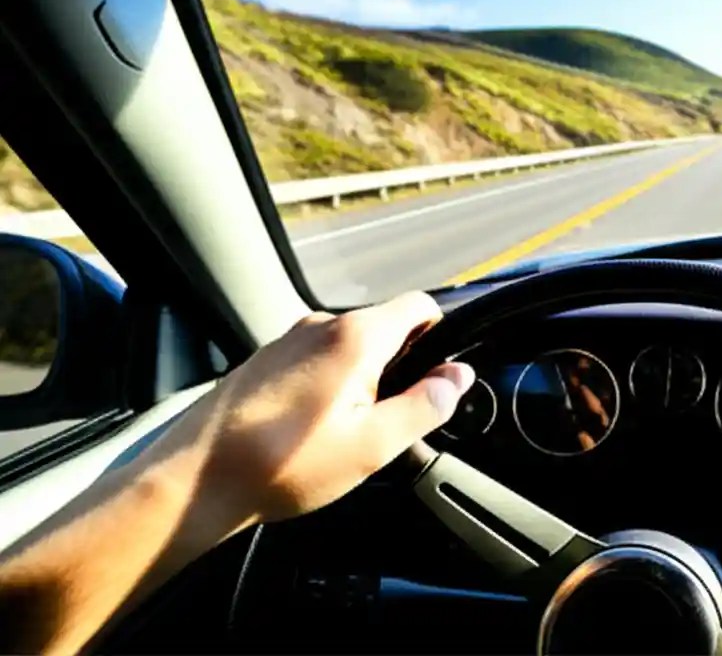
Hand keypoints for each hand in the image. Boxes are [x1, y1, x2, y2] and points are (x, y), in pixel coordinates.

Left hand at [153, 291, 473, 535]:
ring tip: (343, 435)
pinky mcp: (264, 361)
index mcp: (355, 338)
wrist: (195, 481)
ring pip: (349, 349)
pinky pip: (315, 363)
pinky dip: (327, 389)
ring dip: (361, 382)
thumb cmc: (281, 466)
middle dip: (400, 369)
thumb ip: (425, 405)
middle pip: (386, 330)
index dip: (443, 339)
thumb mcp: (373, 445)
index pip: (421, 307)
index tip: (438, 380)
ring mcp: (287, 340)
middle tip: (387, 424)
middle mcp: (320, 325)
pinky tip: (310, 433)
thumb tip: (459, 377)